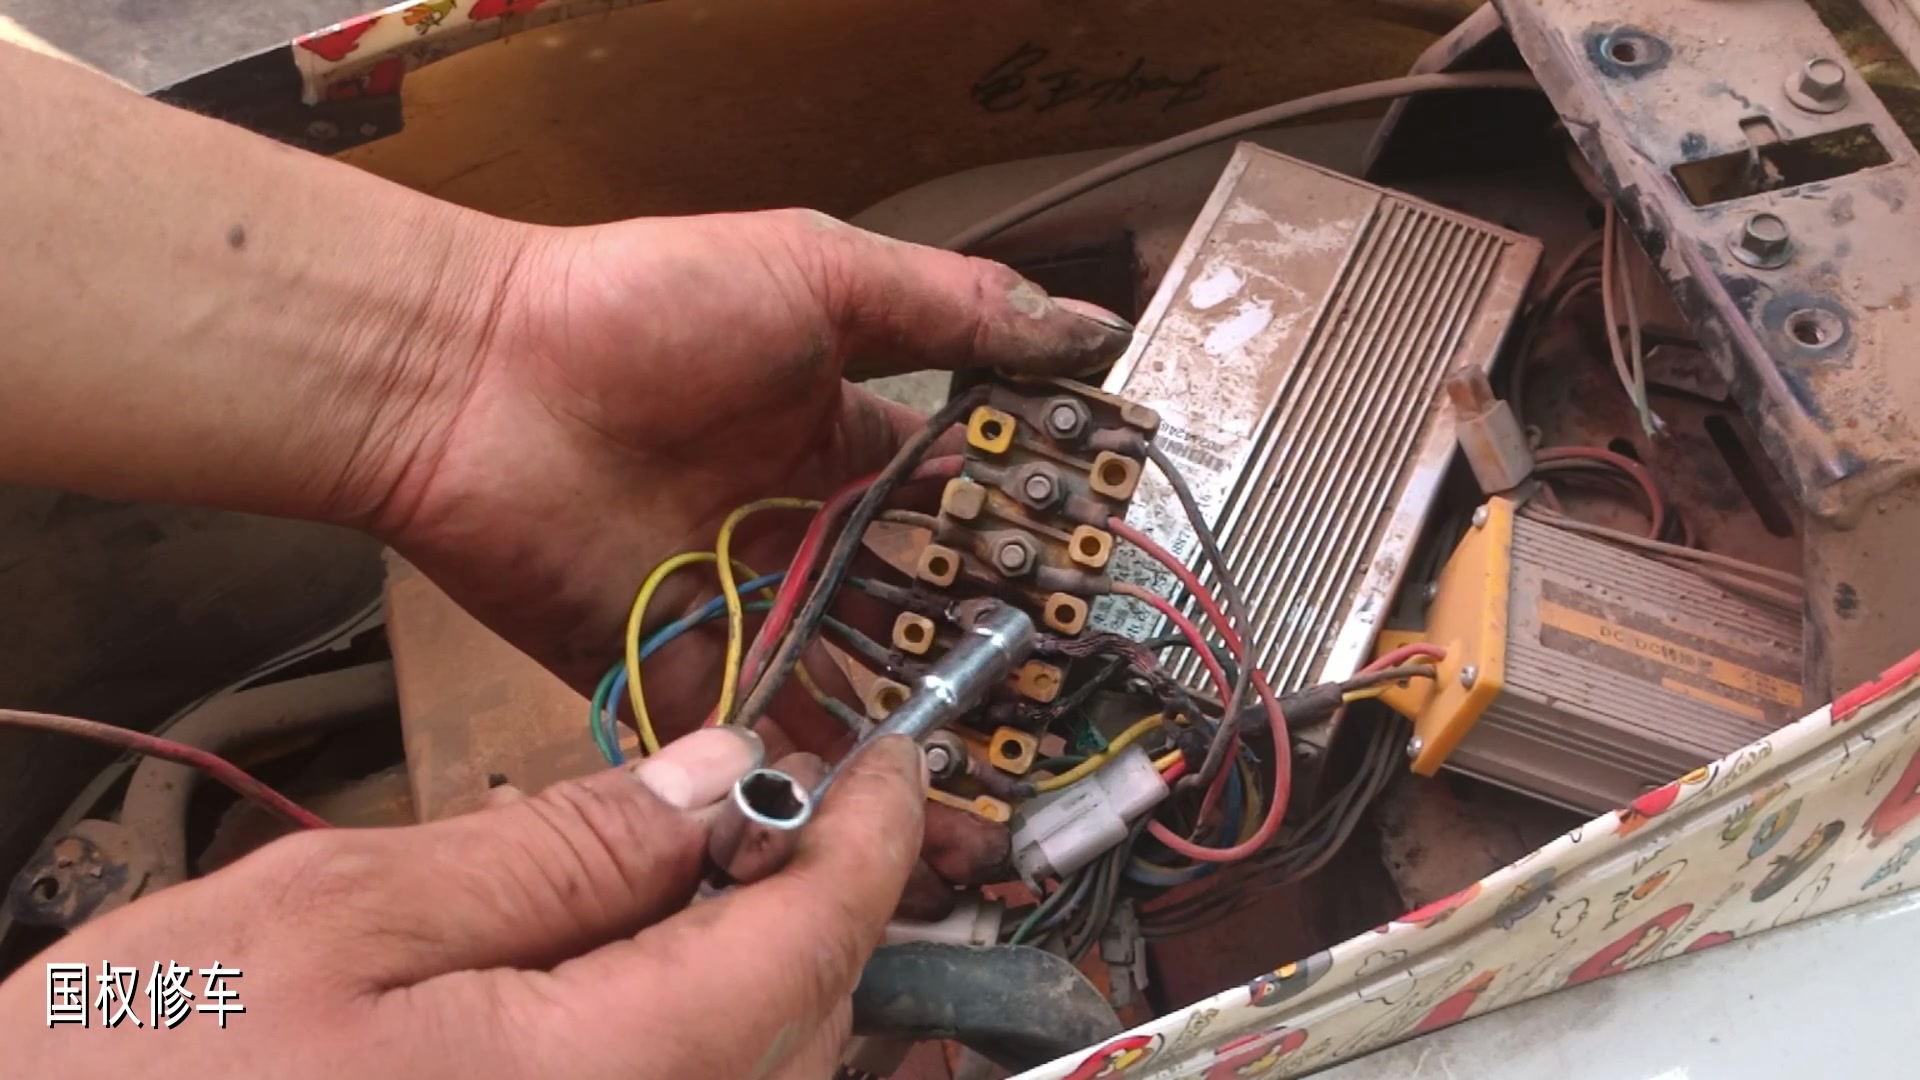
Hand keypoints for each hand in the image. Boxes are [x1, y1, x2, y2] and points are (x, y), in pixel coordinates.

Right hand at [1, 729, 927, 1078]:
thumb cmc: (131, 1076)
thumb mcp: (339, 914)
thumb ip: (554, 849)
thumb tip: (717, 776)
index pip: (810, 945)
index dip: (870, 840)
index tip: (895, 765)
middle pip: (809, 1027)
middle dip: (821, 904)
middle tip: (788, 802)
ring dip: (770, 978)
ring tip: (714, 878)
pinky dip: (707, 1038)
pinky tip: (646, 976)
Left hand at [364, 209, 1129, 740]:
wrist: (472, 378)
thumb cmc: (643, 307)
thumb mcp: (817, 273)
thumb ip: (952, 308)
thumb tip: (1091, 329)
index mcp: (842, 441)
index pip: (957, 506)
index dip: (1024, 540)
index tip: (1097, 581)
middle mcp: (805, 535)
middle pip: (918, 611)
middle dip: (989, 656)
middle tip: (1067, 706)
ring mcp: (746, 611)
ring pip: (856, 689)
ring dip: (924, 735)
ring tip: (1007, 786)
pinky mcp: (681, 675)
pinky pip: (765, 740)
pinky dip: (824, 781)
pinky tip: (895, 814)